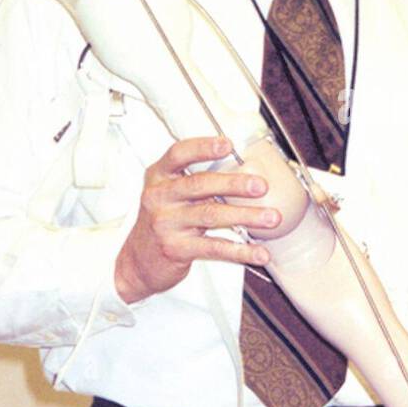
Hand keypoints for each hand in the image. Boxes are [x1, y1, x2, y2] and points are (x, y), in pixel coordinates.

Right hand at [115, 136, 279, 302]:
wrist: (136, 262)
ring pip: (211, 215)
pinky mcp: (175, 249)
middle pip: (199, 184)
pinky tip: (259, 252)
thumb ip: (196, 181)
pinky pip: (213, 247)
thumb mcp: (170, 195)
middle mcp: (159, 197)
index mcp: (159, 177)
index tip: (228, 144)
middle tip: (261, 186)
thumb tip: (245, 172)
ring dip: (246, 216)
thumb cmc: (162, 222)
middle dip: (234, 184)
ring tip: (271, 218)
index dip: (203, 147)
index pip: (178, 154)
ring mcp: (165, 223)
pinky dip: (240, 251)